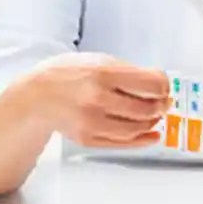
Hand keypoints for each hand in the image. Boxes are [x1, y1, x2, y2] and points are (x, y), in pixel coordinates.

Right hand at [17, 54, 170, 148]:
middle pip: (147, 108)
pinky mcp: (88, 139)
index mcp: (104, 73)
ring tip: (154, 115)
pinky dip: (142, 139)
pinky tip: (151, 134)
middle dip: (161, 105)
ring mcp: (92, 121)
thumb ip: (130, 73)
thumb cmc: (69, 74)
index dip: (164, 86)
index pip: (151, 84)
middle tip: (164, 102)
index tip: (165, 86)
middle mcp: (97, 98)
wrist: (38, 95)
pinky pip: (123, 143)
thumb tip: (160, 86)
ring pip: (137, 128)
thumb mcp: (100, 61)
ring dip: (152, 122)